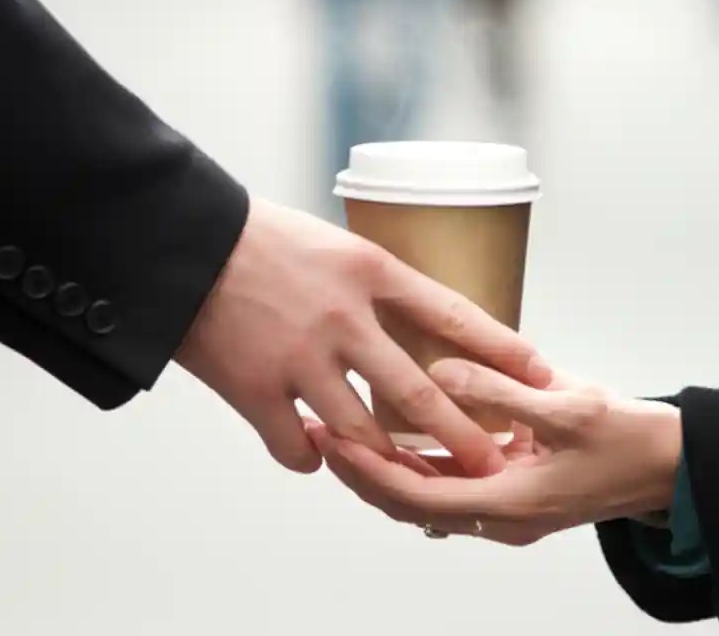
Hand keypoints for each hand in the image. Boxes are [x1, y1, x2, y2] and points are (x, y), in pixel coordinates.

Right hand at [176, 198, 552, 475]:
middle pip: (420, 395)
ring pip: (364, 435)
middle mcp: (344, 319)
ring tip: (416, 480)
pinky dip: (311, 459)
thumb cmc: (255, 236)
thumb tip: (406, 318)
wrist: (179, 241)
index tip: (539, 371)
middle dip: (465, 438)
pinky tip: (317, 457)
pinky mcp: (255, 388)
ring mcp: (300, 358)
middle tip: (494, 466)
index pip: (453, 314)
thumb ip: (369, 284)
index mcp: (368, 272)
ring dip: (392, 463)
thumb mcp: (329, 243)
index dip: (501, 349)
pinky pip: (297, 447)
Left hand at [306, 359, 680, 545]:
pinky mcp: (507, 492)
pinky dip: (411, 462)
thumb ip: (503, 391)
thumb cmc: (631, 440)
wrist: (672, 467)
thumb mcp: (571, 406)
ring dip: (379, 466)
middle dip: (357, 470)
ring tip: (337, 428)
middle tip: (315, 430)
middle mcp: (498, 517)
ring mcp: (501, 508)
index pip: (415, 495)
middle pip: (406, 502)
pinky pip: (445, 483)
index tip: (331, 438)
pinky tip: (388, 433)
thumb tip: (443, 373)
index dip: (367, 469)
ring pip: (422, 495)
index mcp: (509, 504)